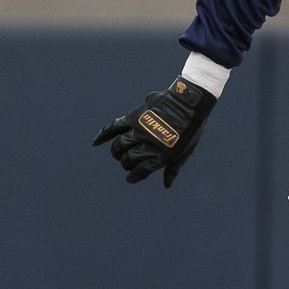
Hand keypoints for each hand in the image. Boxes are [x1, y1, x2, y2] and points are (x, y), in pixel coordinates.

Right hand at [92, 78, 217, 187]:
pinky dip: (103, 134)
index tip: (131, 178)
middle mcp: (146, 145)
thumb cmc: (191, 129)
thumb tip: (167, 185)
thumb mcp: (186, 151)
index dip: (134, 177)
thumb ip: (174, 168)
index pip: (140, 172)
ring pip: (119, 146)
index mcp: (160, 156)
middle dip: (126, 164)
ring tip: (118, 153)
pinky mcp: (133, 117)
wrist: (189, 102)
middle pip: (127, 159)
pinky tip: (96, 142)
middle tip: (128, 163)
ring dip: (116, 152)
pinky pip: (114, 127)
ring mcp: (138, 131)